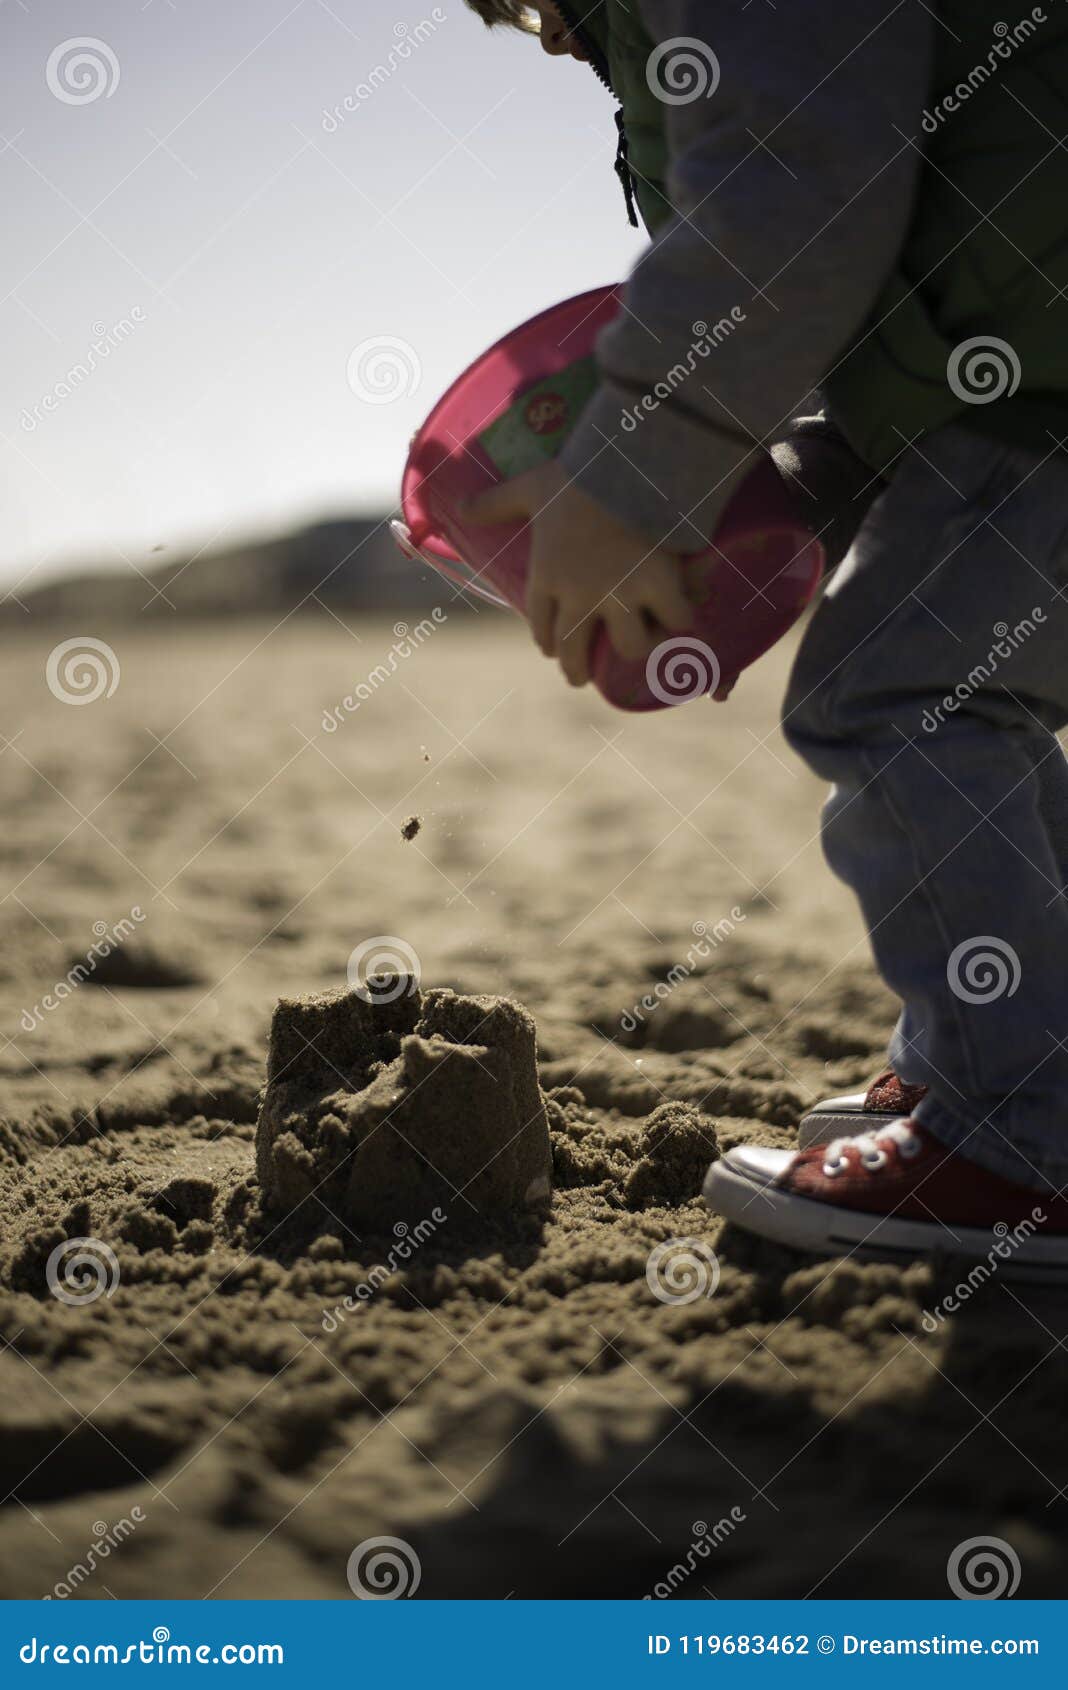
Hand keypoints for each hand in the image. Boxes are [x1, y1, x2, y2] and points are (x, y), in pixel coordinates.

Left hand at [462, 461, 693, 686]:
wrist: (621, 467)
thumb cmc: (574, 478)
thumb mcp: (529, 488)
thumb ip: (496, 502)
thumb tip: (461, 506)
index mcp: (547, 577)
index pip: (542, 627)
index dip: (547, 642)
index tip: (551, 650)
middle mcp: (580, 597)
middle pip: (575, 652)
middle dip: (577, 670)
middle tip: (580, 678)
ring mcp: (622, 596)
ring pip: (629, 646)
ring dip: (636, 647)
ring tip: (645, 647)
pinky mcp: (659, 587)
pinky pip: (675, 619)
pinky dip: (683, 619)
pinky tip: (686, 620)